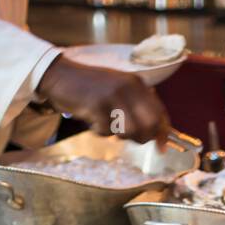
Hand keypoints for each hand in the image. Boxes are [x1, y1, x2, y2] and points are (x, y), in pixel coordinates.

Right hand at [36, 54, 170, 144]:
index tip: (161, 148)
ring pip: (130, 131)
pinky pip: (107, 131)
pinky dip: (100, 132)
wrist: (61, 76)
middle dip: (142, 138)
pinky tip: (93, 120)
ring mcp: (114, 96)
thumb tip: (156, 133)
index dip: (163, 133)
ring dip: (119, 135)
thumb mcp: (119, 90)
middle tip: (128, 137)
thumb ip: (137, 106)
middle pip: (150, 125)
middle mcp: (129, 87)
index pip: (160, 113)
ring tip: (108, 125)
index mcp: (137, 84)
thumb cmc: (91, 87)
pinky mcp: (97, 105)